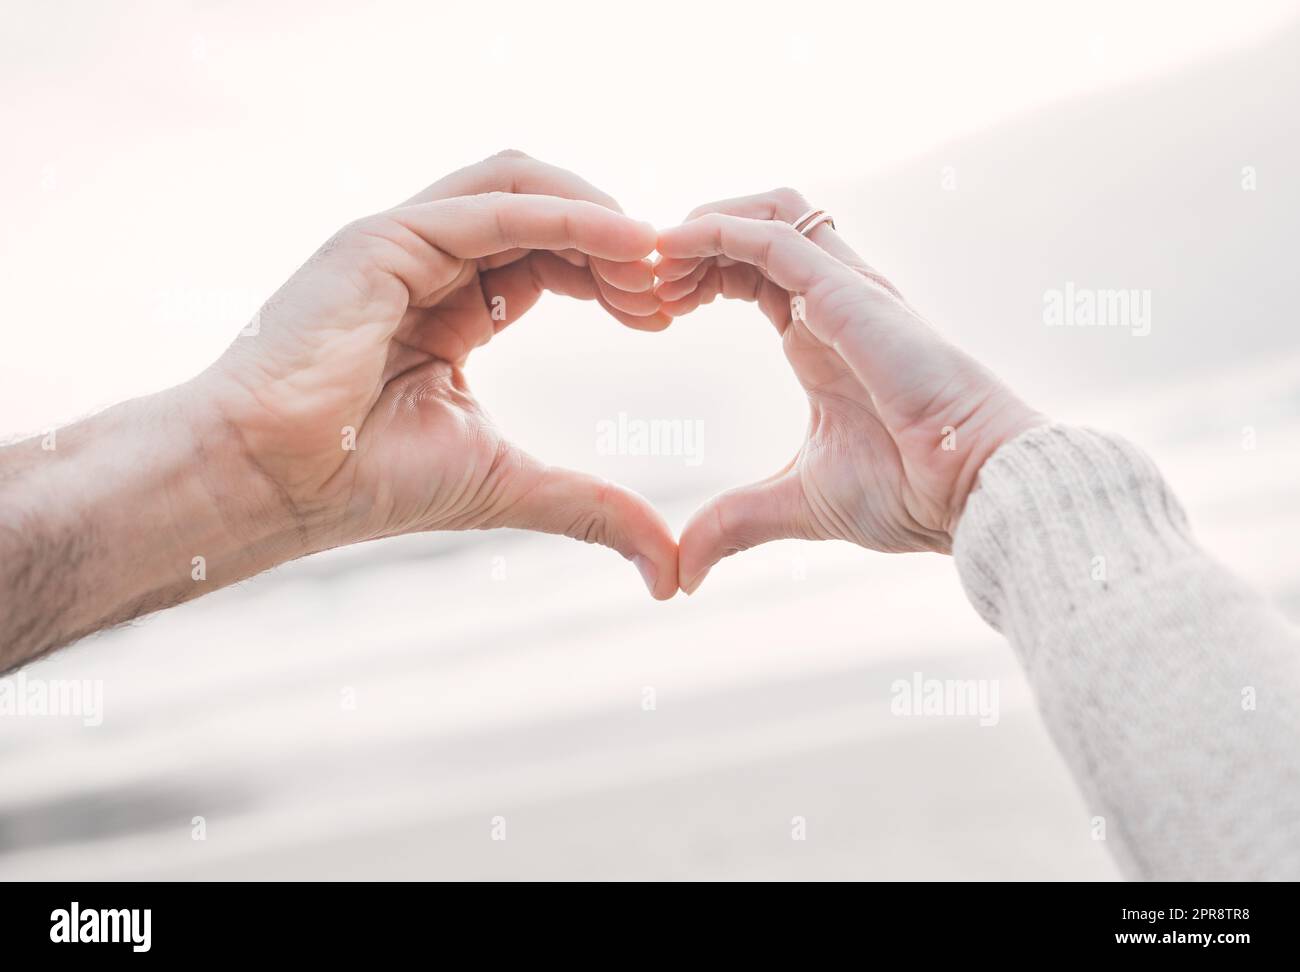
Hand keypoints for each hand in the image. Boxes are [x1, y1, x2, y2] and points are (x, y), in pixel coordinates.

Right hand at [199, 151, 677, 597]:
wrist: (270, 484)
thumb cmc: (367, 484)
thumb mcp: (509, 485)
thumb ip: (591, 509)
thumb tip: (668, 572)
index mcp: (449, 309)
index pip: (546, 260)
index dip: (609, 275)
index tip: (662, 315)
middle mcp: (425, 264)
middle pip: (542, 214)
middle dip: (614, 244)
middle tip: (667, 292)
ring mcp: (400, 243)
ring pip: (517, 186)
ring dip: (596, 215)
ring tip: (651, 262)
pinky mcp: (381, 237)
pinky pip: (494, 208)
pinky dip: (567, 216)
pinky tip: (625, 244)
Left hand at [654, 188, 1044, 593]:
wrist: (972, 493)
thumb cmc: (909, 494)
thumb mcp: (796, 505)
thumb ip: (734, 523)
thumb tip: (684, 573)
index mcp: (819, 335)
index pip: (749, 273)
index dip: (696, 276)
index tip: (650, 309)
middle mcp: (833, 300)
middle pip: (753, 228)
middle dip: (689, 244)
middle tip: (641, 285)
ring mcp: (845, 289)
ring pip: (767, 211)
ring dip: (702, 225)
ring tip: (656, 263)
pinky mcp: (849, 293)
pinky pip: (774, 237)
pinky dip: (716, 232)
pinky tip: (671, 252)